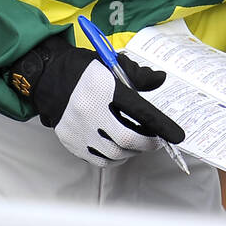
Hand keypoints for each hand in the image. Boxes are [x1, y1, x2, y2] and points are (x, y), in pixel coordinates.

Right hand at [8, 36, 183, 166]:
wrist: (47, 75)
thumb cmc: (84, 70)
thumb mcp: (112, 64)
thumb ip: (138, 75)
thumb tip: (160, 80)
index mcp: (105, 89)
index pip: (141, 111)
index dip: (162, 126)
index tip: (178, 136)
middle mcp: (90, 111)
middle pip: (127, 139)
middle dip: (148, 143)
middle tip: (155, 141)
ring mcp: (78, 128)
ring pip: (114, 154)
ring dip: (132, 152)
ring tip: (136, 144)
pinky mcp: (70, 141)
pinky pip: (98, 160)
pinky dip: (114, 159)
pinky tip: (119, 150)